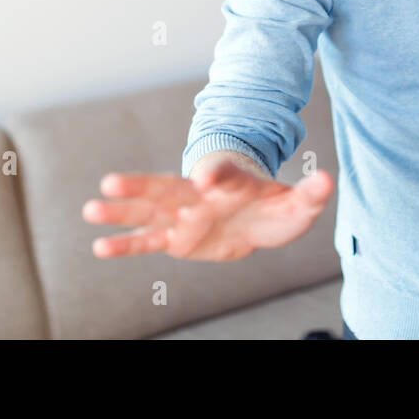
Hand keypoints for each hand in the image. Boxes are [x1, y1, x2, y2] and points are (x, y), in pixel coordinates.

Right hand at [82, 161, 333, 261]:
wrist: (255, 215)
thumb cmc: (271, 202)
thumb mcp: (297, 202)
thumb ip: (310, 192)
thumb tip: (328, 179)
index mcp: (231, 182)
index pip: (223, 174)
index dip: (217, 173)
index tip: (207, 175)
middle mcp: (200, 195)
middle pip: (168, 188)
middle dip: (141, 186)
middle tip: (111, 181)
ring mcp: (184, 216)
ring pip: (148, 213)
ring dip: (121, 212)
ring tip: (90, 209)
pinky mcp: (177, 239)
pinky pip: (148, 242)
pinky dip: (126, 244)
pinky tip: (99, 245)